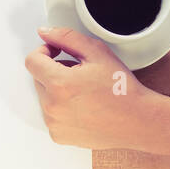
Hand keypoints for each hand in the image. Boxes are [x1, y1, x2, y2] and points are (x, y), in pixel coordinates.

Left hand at [25, 25, 157, 149]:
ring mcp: (54, 124)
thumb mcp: (97, 52)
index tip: (56, 52)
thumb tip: (45, 32)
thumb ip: (66, 37)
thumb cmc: (122, 89)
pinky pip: (51, 115)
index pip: (32, 60)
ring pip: (44, 97)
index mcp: (59, 84)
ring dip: (57, 90)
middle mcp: (52, 107)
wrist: (137, 120)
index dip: (44, 51)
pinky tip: (83, 107)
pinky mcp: (59, 136)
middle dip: (54, 71)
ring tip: (84, 91)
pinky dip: (61, 109)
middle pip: (37, 79)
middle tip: (80, 73)